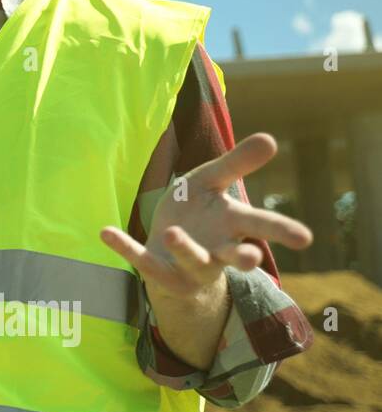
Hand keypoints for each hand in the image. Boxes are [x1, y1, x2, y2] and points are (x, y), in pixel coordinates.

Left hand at [99, 132, 312, 302]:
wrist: (170, 249)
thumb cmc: (198, 212)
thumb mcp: (212, 183)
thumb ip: (236, 164)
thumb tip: (271, 139)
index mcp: (232, 226)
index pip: (260, 226)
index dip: (281, 231)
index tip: (305, 238)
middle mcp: (217, 250)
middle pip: (235, 255)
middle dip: (244, 257)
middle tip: (252, 258)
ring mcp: (189, 266)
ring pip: (193, 261)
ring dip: (185, 249)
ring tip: (175, 233)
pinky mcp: (159, 273)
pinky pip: (142, 261)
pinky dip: (126, 248)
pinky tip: (106, 231)